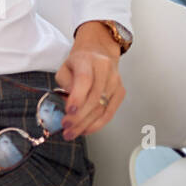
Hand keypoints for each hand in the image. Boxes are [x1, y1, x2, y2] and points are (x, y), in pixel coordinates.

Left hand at [55, 23, 124, 139]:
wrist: (99, 52)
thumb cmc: (79, 62)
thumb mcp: (64, 67)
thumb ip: (65, 83)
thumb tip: (69, 104)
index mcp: (87, 60)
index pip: (85, 79)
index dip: (78, 97)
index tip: (68, 111)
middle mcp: (105, 70)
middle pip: (94, 98)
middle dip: (78, 117)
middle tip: (66, 128)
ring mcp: (116, 81)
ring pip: (102, 107)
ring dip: (86, 124)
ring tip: (72, 133)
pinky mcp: (121, 92)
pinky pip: (110, 112)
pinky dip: (98, 123)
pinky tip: (86, 129)